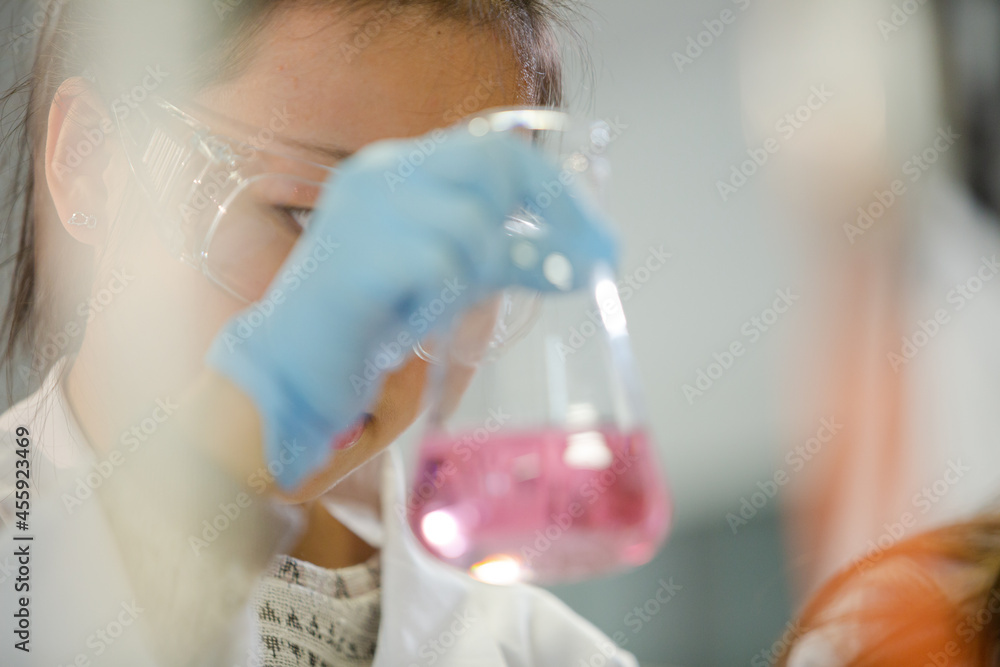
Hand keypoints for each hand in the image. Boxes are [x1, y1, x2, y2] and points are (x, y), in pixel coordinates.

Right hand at [205, 127, 619, 490]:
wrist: (287, 371)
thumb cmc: (369, 324)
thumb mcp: (443, 272)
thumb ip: (493, 246)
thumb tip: (573, 250)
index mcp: (398, 170)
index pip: (495, 149)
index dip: (556, 191)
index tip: (597, 238)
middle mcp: (379, 176)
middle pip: (493, 164)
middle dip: (555, 215)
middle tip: (588, 267)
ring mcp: (363, 214)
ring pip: (472, 227)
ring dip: (480, 278)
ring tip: (440, 310)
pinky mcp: (356, 262)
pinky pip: (440, 271)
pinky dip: (442, 305)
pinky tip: (410, 324)